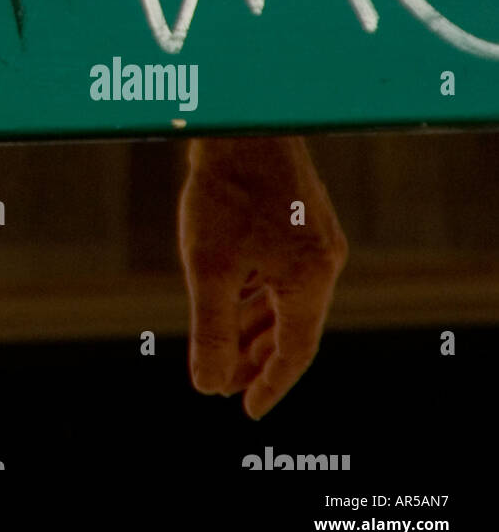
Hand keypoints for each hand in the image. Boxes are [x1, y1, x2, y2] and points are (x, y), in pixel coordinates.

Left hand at [178, 136, 347, 418]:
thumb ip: (212, 330)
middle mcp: (323, 260)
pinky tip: (234, 301)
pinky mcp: (300, 215)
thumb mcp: (210, 268)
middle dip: (257, 360)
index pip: (295, 352)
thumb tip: (208, 386)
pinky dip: (259, 295)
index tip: (247, 411)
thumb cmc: (225, 190)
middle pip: (293, 328)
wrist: (241, 120)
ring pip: (286, 299)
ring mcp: (315, 236)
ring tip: (226, 354)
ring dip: (256, 328)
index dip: (269, 384)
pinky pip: (282, 272)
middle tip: (226, 386)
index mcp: (311, 279)